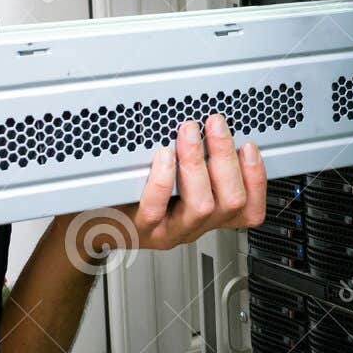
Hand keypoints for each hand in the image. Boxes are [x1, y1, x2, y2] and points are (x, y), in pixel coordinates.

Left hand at [63, 114, 266, 266]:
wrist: (95, 223)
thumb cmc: (137, 196)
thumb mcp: (177, 182)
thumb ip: (199, 161)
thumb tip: (215, 122)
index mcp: (211, 215)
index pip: (251, 208)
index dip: (257, 178)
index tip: (249, 146)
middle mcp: (195, 225)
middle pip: (232, 202)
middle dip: (227, 158)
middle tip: (215, 126)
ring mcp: (169, 230)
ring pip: (201, 205)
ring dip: (199, 163)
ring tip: (188, 133)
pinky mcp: (141, 228)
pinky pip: (156, 207)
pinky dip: (163, 178)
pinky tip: (163, 156)